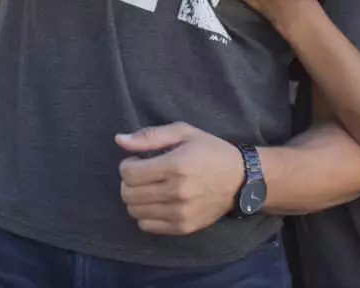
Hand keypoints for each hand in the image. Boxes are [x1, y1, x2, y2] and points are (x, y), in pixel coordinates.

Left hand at [115, 123, 245, 235]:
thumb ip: (150, 136)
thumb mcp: (184, 132)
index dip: (127, 165)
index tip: (138, 161)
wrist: (241, 180)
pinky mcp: (183, 227)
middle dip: (128, 182)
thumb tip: (119, 140)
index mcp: (175, 165)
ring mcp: (180, 213)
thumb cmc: (210, 151)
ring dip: (135, 199)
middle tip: (142, 175)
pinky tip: (157, 203)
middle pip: (129, 194)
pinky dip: (145, 215)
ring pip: (135, 211)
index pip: (129, 173)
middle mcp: (176, 192)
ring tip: (149, 189)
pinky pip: (147, 226)